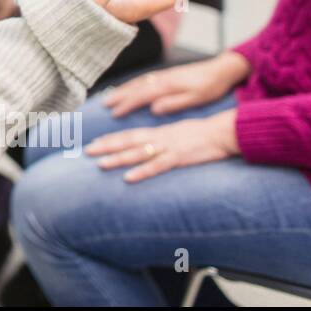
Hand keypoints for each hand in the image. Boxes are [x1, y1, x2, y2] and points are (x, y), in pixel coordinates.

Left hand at [85, 109, 238, 181]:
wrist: (223, 132)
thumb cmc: (203, 134)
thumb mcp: (179, 133)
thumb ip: (163, 138)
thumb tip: (150, 143)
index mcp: (159, 132)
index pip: (130, 135)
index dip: (111, 139)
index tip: (94, 143)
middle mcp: (159, 138)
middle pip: (127, 142)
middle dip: (106, 147)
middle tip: (87, 151)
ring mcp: (168, 148)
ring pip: (137, 153)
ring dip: (118, 159)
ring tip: (100, 164)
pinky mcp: (179, 158)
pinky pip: (157, 166)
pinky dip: (142, 172)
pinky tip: (128, 178)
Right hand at [102, 51, 250, 117]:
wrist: (222, 69)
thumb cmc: (211, 86)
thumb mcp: (196, 98)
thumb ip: (174, 103)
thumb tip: (154, 108)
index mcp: (167, 85)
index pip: (141, 95)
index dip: (127, 104)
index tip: (114, 113)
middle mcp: (161, 78)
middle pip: (135, 87)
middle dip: (118, 95)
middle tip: (104, 104)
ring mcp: (163, 74)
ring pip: (138, 82)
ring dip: (123, 89)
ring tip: (111, 97)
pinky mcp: (167, 74)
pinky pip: (144, 79)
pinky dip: (132, 84)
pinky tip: (129, 88)